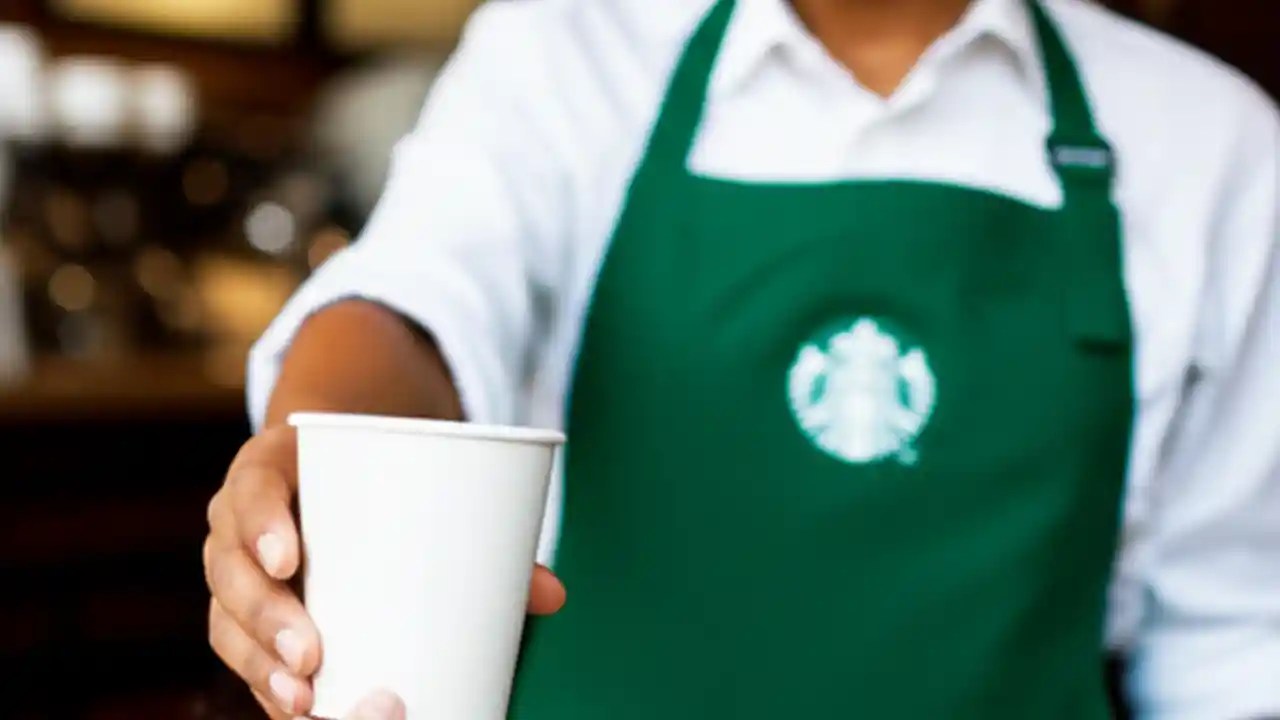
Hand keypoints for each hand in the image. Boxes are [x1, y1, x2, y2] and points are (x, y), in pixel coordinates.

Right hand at [204, 424, 567, 718]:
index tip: (290, 557)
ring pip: (225, 620)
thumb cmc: (381, 475)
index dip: (259, 522)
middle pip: (228, 568)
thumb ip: (479, 532)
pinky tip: (291, 709)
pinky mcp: (246, 613)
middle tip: (312, 653)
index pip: (251, 489)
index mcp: (273, 468)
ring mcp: (237, 570)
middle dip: (264, 616)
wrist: (334, 465)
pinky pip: (239, 652)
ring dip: (259, 663)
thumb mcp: (412, 479)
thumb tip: (552, 595)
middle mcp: (239, 521)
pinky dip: (261, 684)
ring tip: (304, 696)